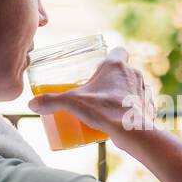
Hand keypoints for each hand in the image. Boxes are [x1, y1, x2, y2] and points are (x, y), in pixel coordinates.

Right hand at [27, 46, 156, 140]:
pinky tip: (124, 116)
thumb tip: (32, 104)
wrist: (132, 131)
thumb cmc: (104, 111)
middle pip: (123, 70)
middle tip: (98, 90)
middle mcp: (133, 73)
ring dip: (124, 92)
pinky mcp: (149, 106)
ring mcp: (144, 89)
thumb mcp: (73, 104)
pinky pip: (141, 103)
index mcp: (116, 65)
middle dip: (112, 78)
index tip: (99, 66)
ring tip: (110, 105)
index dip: (110, 56)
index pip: (118, 50)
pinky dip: (134, 108)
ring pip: (133, 86)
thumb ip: (52, 101)